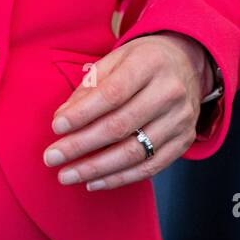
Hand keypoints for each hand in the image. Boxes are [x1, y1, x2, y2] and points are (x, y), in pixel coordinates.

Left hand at [42, 32, 213, 189]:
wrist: (187, 64)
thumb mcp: (116, 58)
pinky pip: (149, 167)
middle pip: (120, 126)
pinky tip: (94, 181)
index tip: (56, 127)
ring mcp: (180, 119)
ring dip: (96, 169)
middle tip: (52, 158)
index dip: (82, 113)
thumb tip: (63, 118)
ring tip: (68, 174)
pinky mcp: (184, 141)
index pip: (112, 94)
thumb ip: (89, 86)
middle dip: (81, 146)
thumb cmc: (142, 61)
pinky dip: (119, 178)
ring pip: (134, 152)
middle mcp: (169, 92)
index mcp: (149, 64)